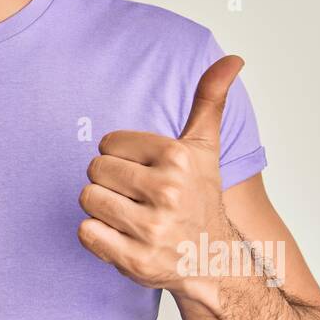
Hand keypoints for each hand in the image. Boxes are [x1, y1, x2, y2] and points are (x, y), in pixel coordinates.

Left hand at [77, 54, 242, 292]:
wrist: (213, 261)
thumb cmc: (201, 198)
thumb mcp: (204, 147)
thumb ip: (209, 99)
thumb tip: (233, 58)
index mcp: (178, 158)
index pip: (108, 142)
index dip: (120, 157)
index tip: (145, 172)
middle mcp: (168, 192)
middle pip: (94, 170)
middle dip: (109, 182)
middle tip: (136, 196)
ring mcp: (151, 229)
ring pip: (87, 199)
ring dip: (102, 209)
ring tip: (130, 216)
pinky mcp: (135, 260)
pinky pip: (85, 232)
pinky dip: (98, 236)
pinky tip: (123, 237)